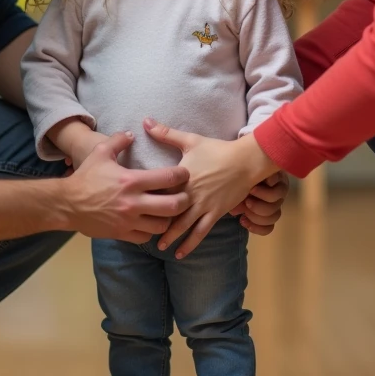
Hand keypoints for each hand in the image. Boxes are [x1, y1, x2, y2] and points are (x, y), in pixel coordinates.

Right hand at [59, 131, 189, 243]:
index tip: (184, 174)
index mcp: (131, 180)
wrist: (67, 204)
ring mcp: (128, 220)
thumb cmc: (85, 177)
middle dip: (184, 201)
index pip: (168, 178)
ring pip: (162, 225)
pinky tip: (149, 223)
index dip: (181, 175)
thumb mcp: (100, 153)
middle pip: (173, 206)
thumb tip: (131, 134)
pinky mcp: (122, 234)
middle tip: (184, 196)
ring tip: (168, 212)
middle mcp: (133, 202)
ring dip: (168, 219)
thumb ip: (117, 141)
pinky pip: (146, 237)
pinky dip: (151, 231)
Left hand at [143, 119, 277, 258]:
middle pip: (168, 211)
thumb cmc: (217, 149)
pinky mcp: (215, 213)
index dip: (144, 198)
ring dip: (171, 237)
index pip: (158, 190)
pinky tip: (181, 254)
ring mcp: (203, 205)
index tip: (130, 205)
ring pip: (183, 225)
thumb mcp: (190, 140)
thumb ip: (166, 133)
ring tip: (159, 247)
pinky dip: (190, 243)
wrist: (244, 160)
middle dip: (154, 222)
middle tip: (138, 231)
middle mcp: (190, 194)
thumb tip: (146, 121)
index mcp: (181, 177)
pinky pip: (201, 232)